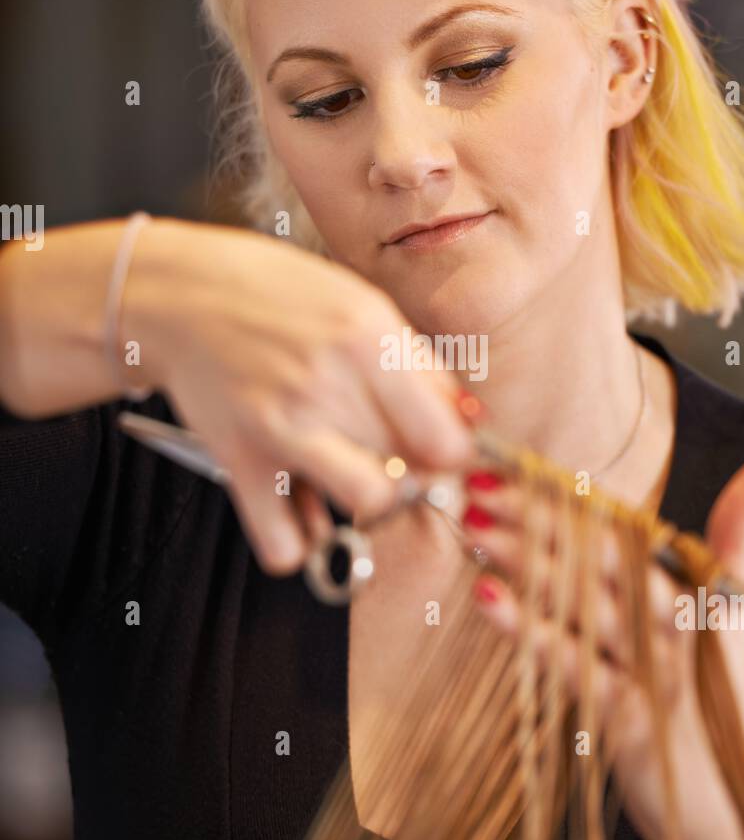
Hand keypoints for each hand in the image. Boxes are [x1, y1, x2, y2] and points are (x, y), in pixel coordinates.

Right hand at [124, 219, 477, 574]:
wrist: (182, 295)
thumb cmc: (278, 296)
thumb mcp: (361, 304)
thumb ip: (417, 365)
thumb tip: (466, 424)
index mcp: (368, 340)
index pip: (446, 438)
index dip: (454, 454)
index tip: (443, 450)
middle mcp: (328, 386)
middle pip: (413, 468)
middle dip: (415, 470)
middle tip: (393, 454)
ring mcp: (282, 428)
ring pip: (367, 504)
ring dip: (368, 502)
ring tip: (354, 477)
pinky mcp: (241, 463)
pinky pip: (286, 544)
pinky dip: (298, 540)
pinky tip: (300, 506)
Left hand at [459, 460, 743, 839]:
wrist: (724, 811)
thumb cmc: (708, 703)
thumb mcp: (721, 619)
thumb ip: (732, 539)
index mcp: (692, 592)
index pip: (622, 526)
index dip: (564, 493)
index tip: (505, 463)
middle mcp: (675, 626)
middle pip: (602, 554)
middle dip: (537, 514)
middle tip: (476, 481)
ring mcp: (655, 675)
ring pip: (585, 603)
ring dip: (526, 560)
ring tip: (474, 525)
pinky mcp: (633, 724)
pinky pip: (575, 669)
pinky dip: (530, 632)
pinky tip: (487, 598)